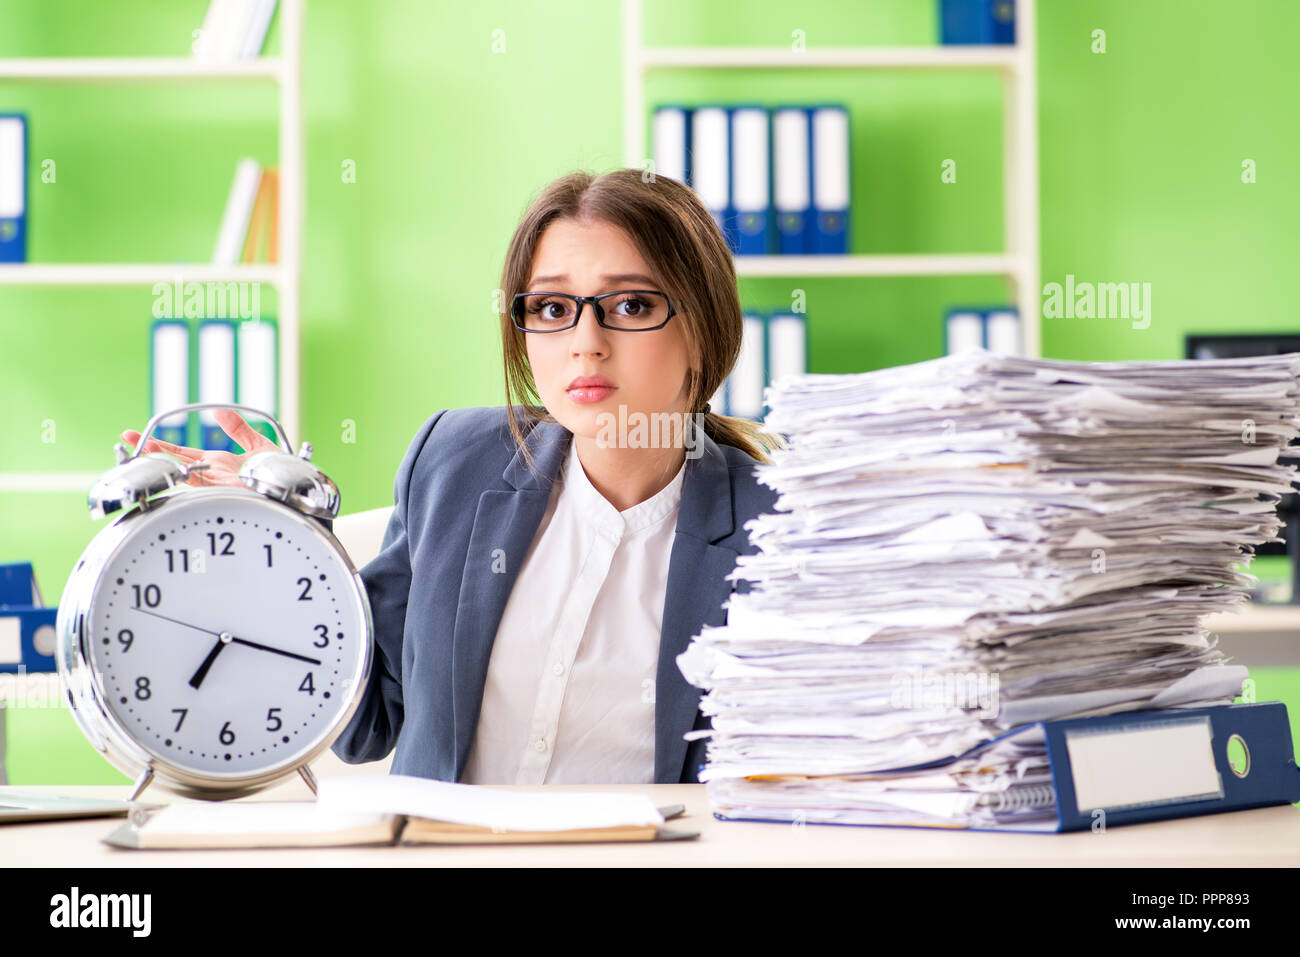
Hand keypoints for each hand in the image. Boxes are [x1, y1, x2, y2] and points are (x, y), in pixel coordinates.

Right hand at [119, 409, 280, 488]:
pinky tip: (167, 465)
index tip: (141, 434)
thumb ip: (238, 429)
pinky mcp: (225, 491)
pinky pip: (198, 483)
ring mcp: (216, 484)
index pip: (182, 453)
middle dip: (151, 450)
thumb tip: (218, 411)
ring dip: (162, 461)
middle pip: (175, 461)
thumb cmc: (279, 472)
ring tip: (140, 448)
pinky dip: (182, 474)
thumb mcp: (258, 444)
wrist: (294, 487)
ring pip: (181, 472)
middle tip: (127, 437)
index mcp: (218, 463)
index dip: (162, 444)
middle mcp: (212, 474)